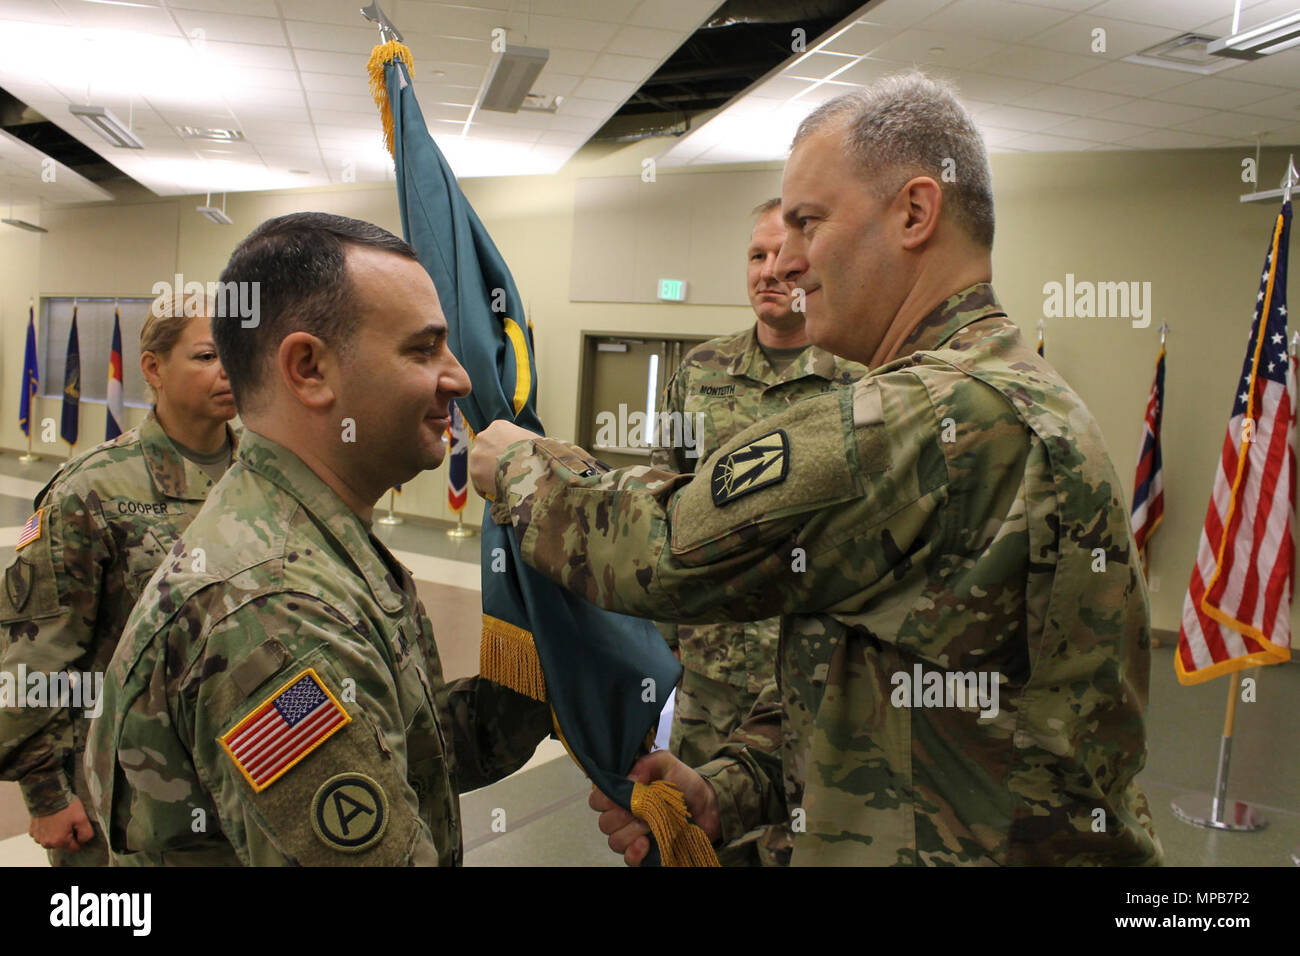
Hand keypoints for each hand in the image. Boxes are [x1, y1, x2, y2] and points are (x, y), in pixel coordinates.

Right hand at [29, 797, 94, 852]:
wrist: (47, 794)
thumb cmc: (65, 806)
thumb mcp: (82, 818)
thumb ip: (86, 834)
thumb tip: (82, 841)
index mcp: (59, 841)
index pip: (75, 848)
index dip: (78, 837)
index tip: (77, 826)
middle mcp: (47, 843)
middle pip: (63, 844)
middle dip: (67, 834)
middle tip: (68, 820)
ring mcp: (38, 837)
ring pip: (52, 840)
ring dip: (57, 832)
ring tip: (59, 819)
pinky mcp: (32, 831)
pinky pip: (43, 834)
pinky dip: (47, 829)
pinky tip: (51, 818)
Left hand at [469, 420, 540, 499]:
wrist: (533, 466)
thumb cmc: (539, 453)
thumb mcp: (533, 441)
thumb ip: (523, 443)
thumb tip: (529, 451)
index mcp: (499, 426)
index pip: (497, 438)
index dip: (505, 451)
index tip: (511, 460)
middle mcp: (484, 437)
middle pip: (486, 451)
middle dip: (494, 462)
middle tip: (507, 474)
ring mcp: (477, 454)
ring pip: (481, 466)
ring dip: (489, 475)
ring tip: (504, 485)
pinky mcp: (475, 472)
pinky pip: (479, 483)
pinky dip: (488, 489)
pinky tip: (499, 493)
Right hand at [588, 750, 720, 865]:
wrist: (708, 806)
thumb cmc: (685, 783)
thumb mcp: (667, 764)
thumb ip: (647, 763)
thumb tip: (630, 778)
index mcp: (623, 794)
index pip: (597, 800)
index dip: (604, 799)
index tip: (623, 795)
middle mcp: (623, 817)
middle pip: (604, 823)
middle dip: (622, 816)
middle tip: (643, 809)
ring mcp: (633, 837)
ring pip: (615, 841)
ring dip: (633, 832)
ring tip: (651, 824)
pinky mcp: (645, 854)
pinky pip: (629, 859)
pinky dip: (635, 852)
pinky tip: (646, 843)